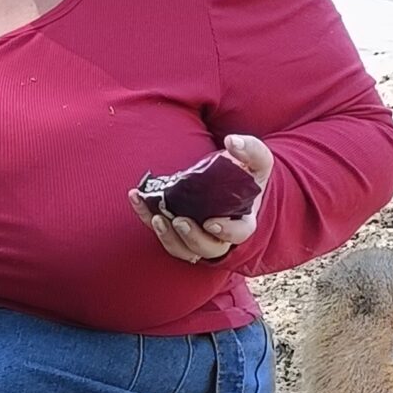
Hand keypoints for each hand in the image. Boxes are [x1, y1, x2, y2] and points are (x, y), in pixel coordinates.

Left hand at [128, 135, 273, 264]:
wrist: (230, 179)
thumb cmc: (246, 174)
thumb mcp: (257, 161)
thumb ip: (252, 150)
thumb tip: (233, 142)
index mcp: (242, 222)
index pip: (238, 234)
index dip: (226, 232)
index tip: (211, 222)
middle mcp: (219, 235)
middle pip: (207, 248)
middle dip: (192, 238)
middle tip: (180, 221)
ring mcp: (196, 235)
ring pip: (182, 250)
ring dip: (167, 237)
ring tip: (156, 218)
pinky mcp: (175, 228)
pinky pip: (160, 231)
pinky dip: (145, 216)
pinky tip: (135, 196)